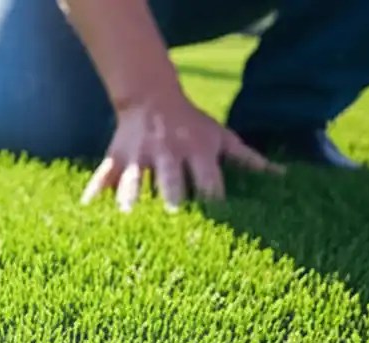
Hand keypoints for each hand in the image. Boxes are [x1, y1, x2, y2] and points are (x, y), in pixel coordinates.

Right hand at [80, 92, 283, 211]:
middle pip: (171, 177)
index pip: (208, 178)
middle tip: (174, 212)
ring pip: (135, 177)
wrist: (152, 97)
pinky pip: (104, 174)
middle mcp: (169, 154)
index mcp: (197, 151)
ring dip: (131, 193)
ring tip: (127, 212)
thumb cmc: (192, 124)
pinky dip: (95, 188)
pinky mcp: (117, 158)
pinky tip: (87, 205)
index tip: (217, 217)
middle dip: (173, 193)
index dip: (213, 196)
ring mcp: (140, 156)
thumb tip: (282, 176)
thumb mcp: (221, 137)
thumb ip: (248, 159)